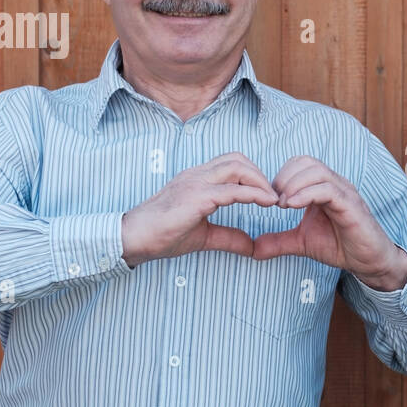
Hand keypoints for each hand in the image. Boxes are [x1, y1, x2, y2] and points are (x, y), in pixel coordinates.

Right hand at [120, 153, 277, 266]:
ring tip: (273, 199)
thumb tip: (253, 247)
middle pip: (238, 159)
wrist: (132, 238)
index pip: (231, 163)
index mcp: (197, 179)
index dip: (253, 175)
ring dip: (260, 181)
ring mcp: (196, 183)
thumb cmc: (162, 235)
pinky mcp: (196, 197)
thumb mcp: (204, 236)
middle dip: (261, 175)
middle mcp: (197, 175)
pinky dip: (254, 194)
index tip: (268, 195)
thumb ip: (229, 237)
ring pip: (237, 167)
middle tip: (274, 196)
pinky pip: (232, 190)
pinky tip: (266, 203)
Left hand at [251, 156, 406, 289]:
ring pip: (316, 171)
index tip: (269, 198)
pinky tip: (292, 206)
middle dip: (284, 177)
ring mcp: (344, 192)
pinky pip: (328, 189)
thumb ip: (279, 241)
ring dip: (293, 184)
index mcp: (322, 187)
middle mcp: (334, 184)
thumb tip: (253, 249)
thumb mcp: (302, 242)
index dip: (280, 176)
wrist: (368, 262)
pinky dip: (307, 194)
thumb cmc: (340, 246)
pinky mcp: (351, 205)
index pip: (299, 164)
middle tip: (273, 199)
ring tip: (282, 204)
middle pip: (306, 161)